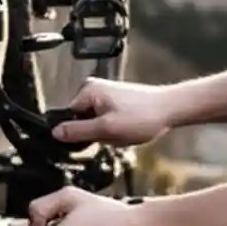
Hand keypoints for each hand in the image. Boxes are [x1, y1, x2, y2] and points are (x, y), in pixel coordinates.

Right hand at [51, 78, 176, 146]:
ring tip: (125, 131)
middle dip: (97, 134)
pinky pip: (106, 121)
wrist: (171, 109)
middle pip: (82, 122)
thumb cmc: (143, 116)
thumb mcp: (106, 129)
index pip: (69, 118)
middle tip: (115, 134)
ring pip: (95, 124)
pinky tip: (130, 128)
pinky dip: (116, 129)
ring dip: (108, 133)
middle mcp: (92, 88)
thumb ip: (78, 132)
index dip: (81, 133)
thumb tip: (55, 133)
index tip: (98, 137)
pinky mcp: (114, 100)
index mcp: (86, 91)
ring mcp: (104, 93)